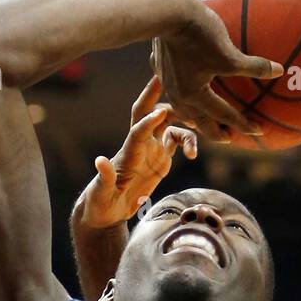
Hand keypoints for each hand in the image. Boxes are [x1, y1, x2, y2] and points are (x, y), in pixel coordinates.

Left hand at [79, 77, 197, 228]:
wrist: (108, 210)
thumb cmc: (100, 203)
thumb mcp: (100, 194)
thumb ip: (103, 178)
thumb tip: (99, 161)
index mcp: (127, 153)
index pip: (138, 131)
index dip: (148, 121)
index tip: (160, 112)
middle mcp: (140, 144)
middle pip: (152, 112)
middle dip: (163, 98)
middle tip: (183, 90)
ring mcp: (152, 148)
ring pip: (170, 121)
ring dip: (184, 119)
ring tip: (201, 127)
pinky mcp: (161, 157)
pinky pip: (179, 140)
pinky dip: (189, 141)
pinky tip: (194, 155)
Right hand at [152, 0, 283, 141]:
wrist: (166, 11)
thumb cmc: (199, 34)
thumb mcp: (230, 54)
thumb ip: (254, 66)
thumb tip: (279, 71)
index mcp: (194, 96)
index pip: (224, 116)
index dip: (243, 125)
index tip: (258, 132)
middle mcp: (178, 95)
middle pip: (199, 122)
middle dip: (215, 131)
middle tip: (229, 137)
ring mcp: (165, 81)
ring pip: (182, 108)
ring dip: (196, 117)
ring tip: (206, 118)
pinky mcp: (160, 65)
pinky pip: (172, 87)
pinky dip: (183, 94)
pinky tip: (186, 86)